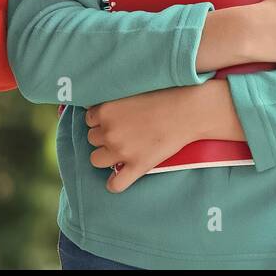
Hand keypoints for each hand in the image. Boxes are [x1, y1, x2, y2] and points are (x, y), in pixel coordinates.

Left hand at [85, 85, 203, 192]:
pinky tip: (118, 178)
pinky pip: (115, 184)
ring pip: (96, 160)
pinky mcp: (137, 166)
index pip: (89, 119)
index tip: (113, 120)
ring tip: (119, 152)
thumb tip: (97, 109)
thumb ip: (112, 101)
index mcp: (105, 110)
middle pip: (92, 139)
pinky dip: (114, 184)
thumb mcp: (130, 92)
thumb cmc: (162, 96)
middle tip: (122, 133)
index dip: (100, 120)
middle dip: (103, 137)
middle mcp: (109, 131)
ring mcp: (121, 151)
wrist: (187, 111)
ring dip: (105, 156)